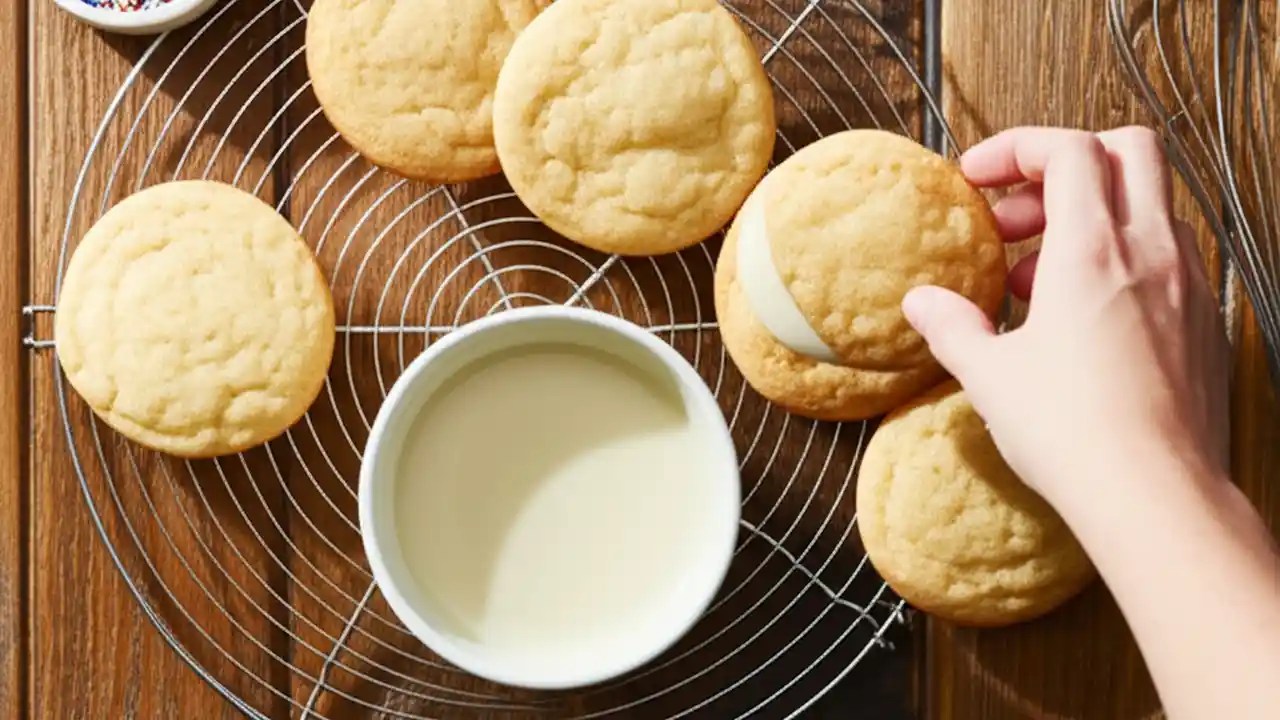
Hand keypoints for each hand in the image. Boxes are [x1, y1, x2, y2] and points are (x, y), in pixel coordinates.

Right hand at [901, 126, 1230, 505]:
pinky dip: (1121, 258)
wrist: (1156, 498)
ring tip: (1034, 277)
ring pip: (1150, 205)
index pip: (1067, 149)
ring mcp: (1188, 286)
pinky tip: (1081, 316)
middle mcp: (1152, 253)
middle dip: (1064, 163)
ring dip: (1090, 215)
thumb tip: (923, 302)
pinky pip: (1167, 258)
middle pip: (1127, 150)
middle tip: (1013, 215)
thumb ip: (953, 326)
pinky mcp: (1204, 324)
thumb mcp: (990, 376)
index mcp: (1093, 251)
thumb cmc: (1072, 434)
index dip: (1015, 147)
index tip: (975, 177)